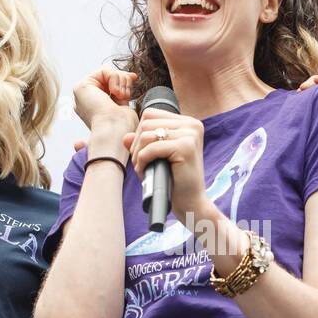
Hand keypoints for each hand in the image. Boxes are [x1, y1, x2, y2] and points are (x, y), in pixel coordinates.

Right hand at [73, 66, 137, 157]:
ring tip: (121, 97)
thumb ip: (123, 92)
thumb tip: (131, 76)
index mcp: (96, 108)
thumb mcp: (125, 106)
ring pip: (108, 73)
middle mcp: (87, 101)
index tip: (134, 78)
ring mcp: (82, 95)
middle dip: (124, 80)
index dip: (124, 80)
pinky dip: (115, 79)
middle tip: (126, 94)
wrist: (115, 133)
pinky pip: (105, 70)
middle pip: (109, 77)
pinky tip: (115, 93)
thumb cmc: (123, 128)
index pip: (111, 85)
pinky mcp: (81, 87)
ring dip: (121, 82)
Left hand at [128, 108, 208, 227]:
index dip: (140, 133)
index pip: (151, 114)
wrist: (191, 203)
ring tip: (142, 168)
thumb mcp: (158, 158)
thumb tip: (126, 137)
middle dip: (137, 145)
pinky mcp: (186, 147)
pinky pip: (151, 148)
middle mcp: (192, 125)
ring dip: (138, 154)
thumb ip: (143, 144)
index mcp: (188, 123)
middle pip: (146, 122)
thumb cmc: (175, 181)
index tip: (142, 154)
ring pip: (146, 134)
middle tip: (140, 164)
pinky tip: (145, 172)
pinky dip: (142, 161)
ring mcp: (190, 135)